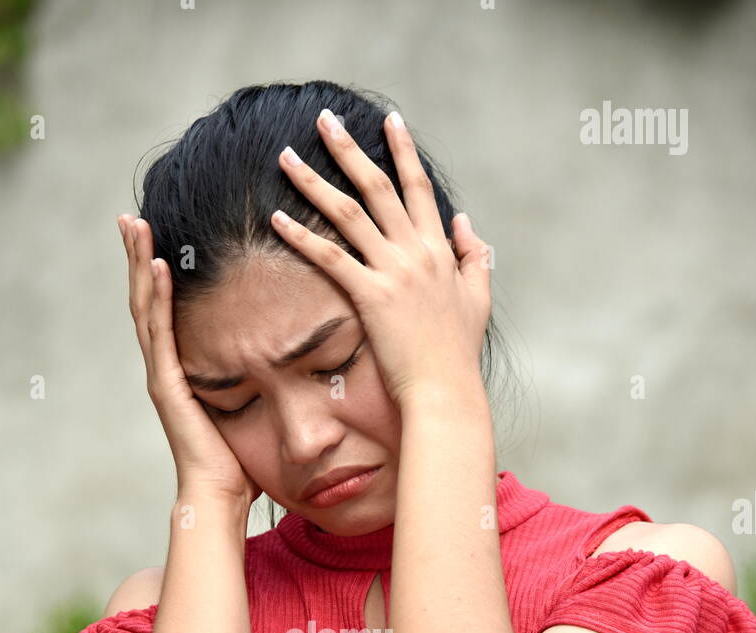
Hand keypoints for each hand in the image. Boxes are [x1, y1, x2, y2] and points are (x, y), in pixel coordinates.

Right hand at [118, 214, 262, 507]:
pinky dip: (160, 298)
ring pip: (146, 308)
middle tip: (130, 217)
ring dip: (141, 265)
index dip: (158, 272)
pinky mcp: (168, 386)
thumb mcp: (245, 407)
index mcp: (180, 368)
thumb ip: (250, 380)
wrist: (220, 495)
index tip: (155, 235)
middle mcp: (164, 367)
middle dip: (138, 257)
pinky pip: (162, 334)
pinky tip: (161, 267)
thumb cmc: (236, 460)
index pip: (164, 310)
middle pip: (146, 300)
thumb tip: (278, 358)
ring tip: (134, 226)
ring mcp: (162, 375)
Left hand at [270, 109, 491, 410]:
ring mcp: (393, 272)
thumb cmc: (458, 351)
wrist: (446, 389)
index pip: (418, 188)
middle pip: (378, 187)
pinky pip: (330, 258)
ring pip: (349, 214)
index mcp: (440, 250)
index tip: (389, 121)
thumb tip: (465, 222)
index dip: (403, 152)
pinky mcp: (372, 297)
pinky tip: (277, 218)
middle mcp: (416, 252)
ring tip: (287, 157)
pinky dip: (302, 236)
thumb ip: (475, 256)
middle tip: (324, 120)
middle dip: (349, 149)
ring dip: (314, 181)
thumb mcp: (478, 297)